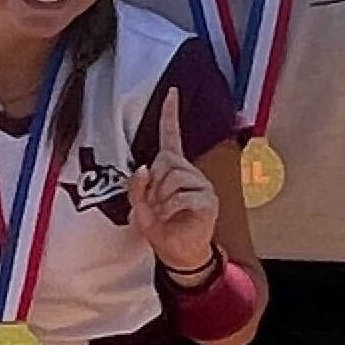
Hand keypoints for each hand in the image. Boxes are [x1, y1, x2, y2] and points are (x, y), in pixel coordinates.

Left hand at [130, 88, 221, 270]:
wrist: (177, 252)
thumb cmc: (160, 226)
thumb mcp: (139, 205)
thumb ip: (136, 186)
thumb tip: (144, 168)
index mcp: (173, 169)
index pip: (171, 137)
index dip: (170, 114)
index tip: (171, 92)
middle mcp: (190, 173)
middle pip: (164, 162)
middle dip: (152, 186)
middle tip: (156, 206)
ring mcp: (201, 186)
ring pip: (171, 180)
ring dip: (160, 200)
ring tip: (166, 213)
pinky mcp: (208, 200)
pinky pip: (181, 197)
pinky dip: (170, 209)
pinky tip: (174, 217)